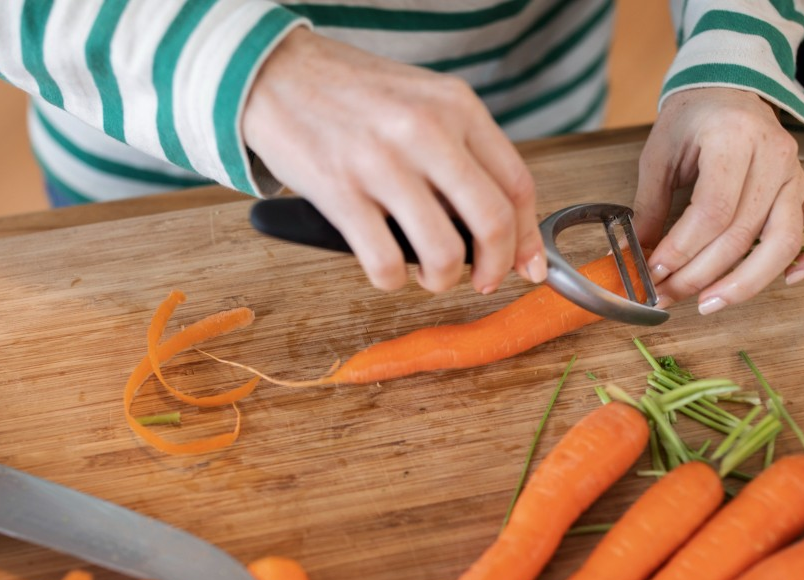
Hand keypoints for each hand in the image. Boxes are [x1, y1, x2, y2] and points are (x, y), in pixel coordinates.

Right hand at [241, 28, 546, 294]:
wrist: (276, 72)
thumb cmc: (351, 94)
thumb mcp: (422, 102)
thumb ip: (463, 152)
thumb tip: (501, 225)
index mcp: (456, 106)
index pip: (516, 184)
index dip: (527, 237)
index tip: (525, 264)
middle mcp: (426, 131)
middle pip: (492, 222)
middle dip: (495, 267)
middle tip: (483, 281)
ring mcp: (382, 163)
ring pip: (443, 253)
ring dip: (442, 281)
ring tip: (428, 275)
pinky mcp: (341, 192)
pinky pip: (386, 264)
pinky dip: (392, 281)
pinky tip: (387, 269)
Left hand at [630, 88, 803, 314]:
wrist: (726, 88)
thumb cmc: (691, 120)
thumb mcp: (658, 155)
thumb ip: (649, 208)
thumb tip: (634, 258)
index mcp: (733, 139)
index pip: (712, 210)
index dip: (681, 249)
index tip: (653, 273)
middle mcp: (773, 157)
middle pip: (743, 233)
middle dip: (700, 275)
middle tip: (666, 297)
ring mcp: (795, 174)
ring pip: (784, 241)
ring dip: (746, 282)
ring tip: (709, 305)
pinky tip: (790, 279)